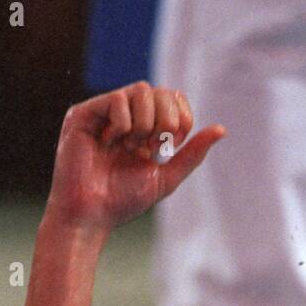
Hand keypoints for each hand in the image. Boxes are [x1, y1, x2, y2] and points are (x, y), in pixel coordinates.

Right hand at [45, 81, 225, 233]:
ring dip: (146, 123)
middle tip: (154, 148)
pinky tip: (111, 143)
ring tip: (132, 147)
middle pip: (161, 91)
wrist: (92, 215)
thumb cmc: (124, 201)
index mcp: (144, 127)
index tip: (172, 145)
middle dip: (166, 120)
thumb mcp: (167, 177)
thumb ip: (192, 153)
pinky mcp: (84, 114)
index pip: (174, 98)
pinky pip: (117, 99)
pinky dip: (124, 123)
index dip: (182, 117)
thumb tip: (222, 129)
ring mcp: (104, 113)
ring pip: (141, 90)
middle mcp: (124, 116)